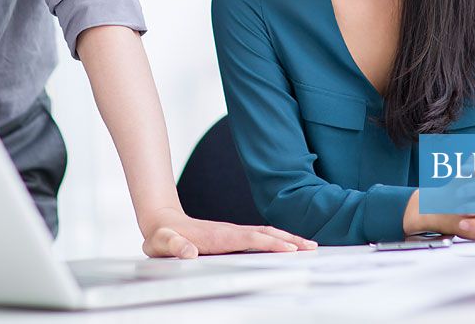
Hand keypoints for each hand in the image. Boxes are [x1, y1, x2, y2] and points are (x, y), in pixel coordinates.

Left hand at [140, 207, 317, 257]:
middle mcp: (230, 232)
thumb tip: (188, 252)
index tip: (291, 249)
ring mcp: (233, 233)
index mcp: (218, 235)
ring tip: (309, 246)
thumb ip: (175, 246)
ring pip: (266, 234)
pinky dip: (277, 241)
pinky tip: (287, 247)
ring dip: (288, 239)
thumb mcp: (163, 243)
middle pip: (266, 234)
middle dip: (290, 239)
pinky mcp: (233, 237)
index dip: (270, 244)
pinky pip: (260, 238)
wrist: (162, 223)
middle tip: (312, 247)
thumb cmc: (163, 236)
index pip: (250, 239)